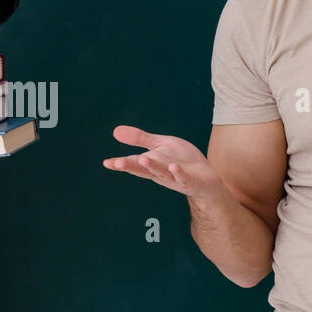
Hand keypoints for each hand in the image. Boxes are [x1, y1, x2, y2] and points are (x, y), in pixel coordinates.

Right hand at [102, 125, 219, 197]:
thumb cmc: (180, 160)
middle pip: (143, 170)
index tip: (107, 163)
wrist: (205, 177)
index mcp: (151, 163)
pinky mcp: (189, 181)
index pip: (133, 163)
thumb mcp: (160, 145)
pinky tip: (173, 167)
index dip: (120, 164)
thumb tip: (115, 131)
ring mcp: (174, 178)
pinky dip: (178, 173)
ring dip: (152, 167)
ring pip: (161, 173)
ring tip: (142, 159)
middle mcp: (159, 173)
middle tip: (117, 163)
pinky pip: (183, 177)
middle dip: (131, 166)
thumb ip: (140, 139)